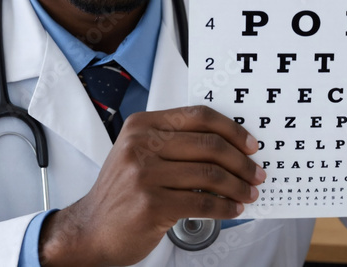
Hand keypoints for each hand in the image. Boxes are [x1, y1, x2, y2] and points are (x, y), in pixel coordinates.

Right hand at [39, 105, 264, 265]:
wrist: (91, 229)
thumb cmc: (121, 193)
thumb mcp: (139, 154)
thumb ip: (174, 143)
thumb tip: (227, 145)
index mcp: (142, 126)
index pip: (198, 116)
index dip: (231, 129)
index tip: (250, 144)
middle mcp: (141, 145)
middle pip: (209, 145)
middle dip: (241, 161)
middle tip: (256, 173)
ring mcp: (145, 174)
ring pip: (210, 175)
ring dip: (237, 186)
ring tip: (248, 193)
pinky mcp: (152, 204)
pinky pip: (202, 203)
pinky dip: (225, 208)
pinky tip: (232, 209)